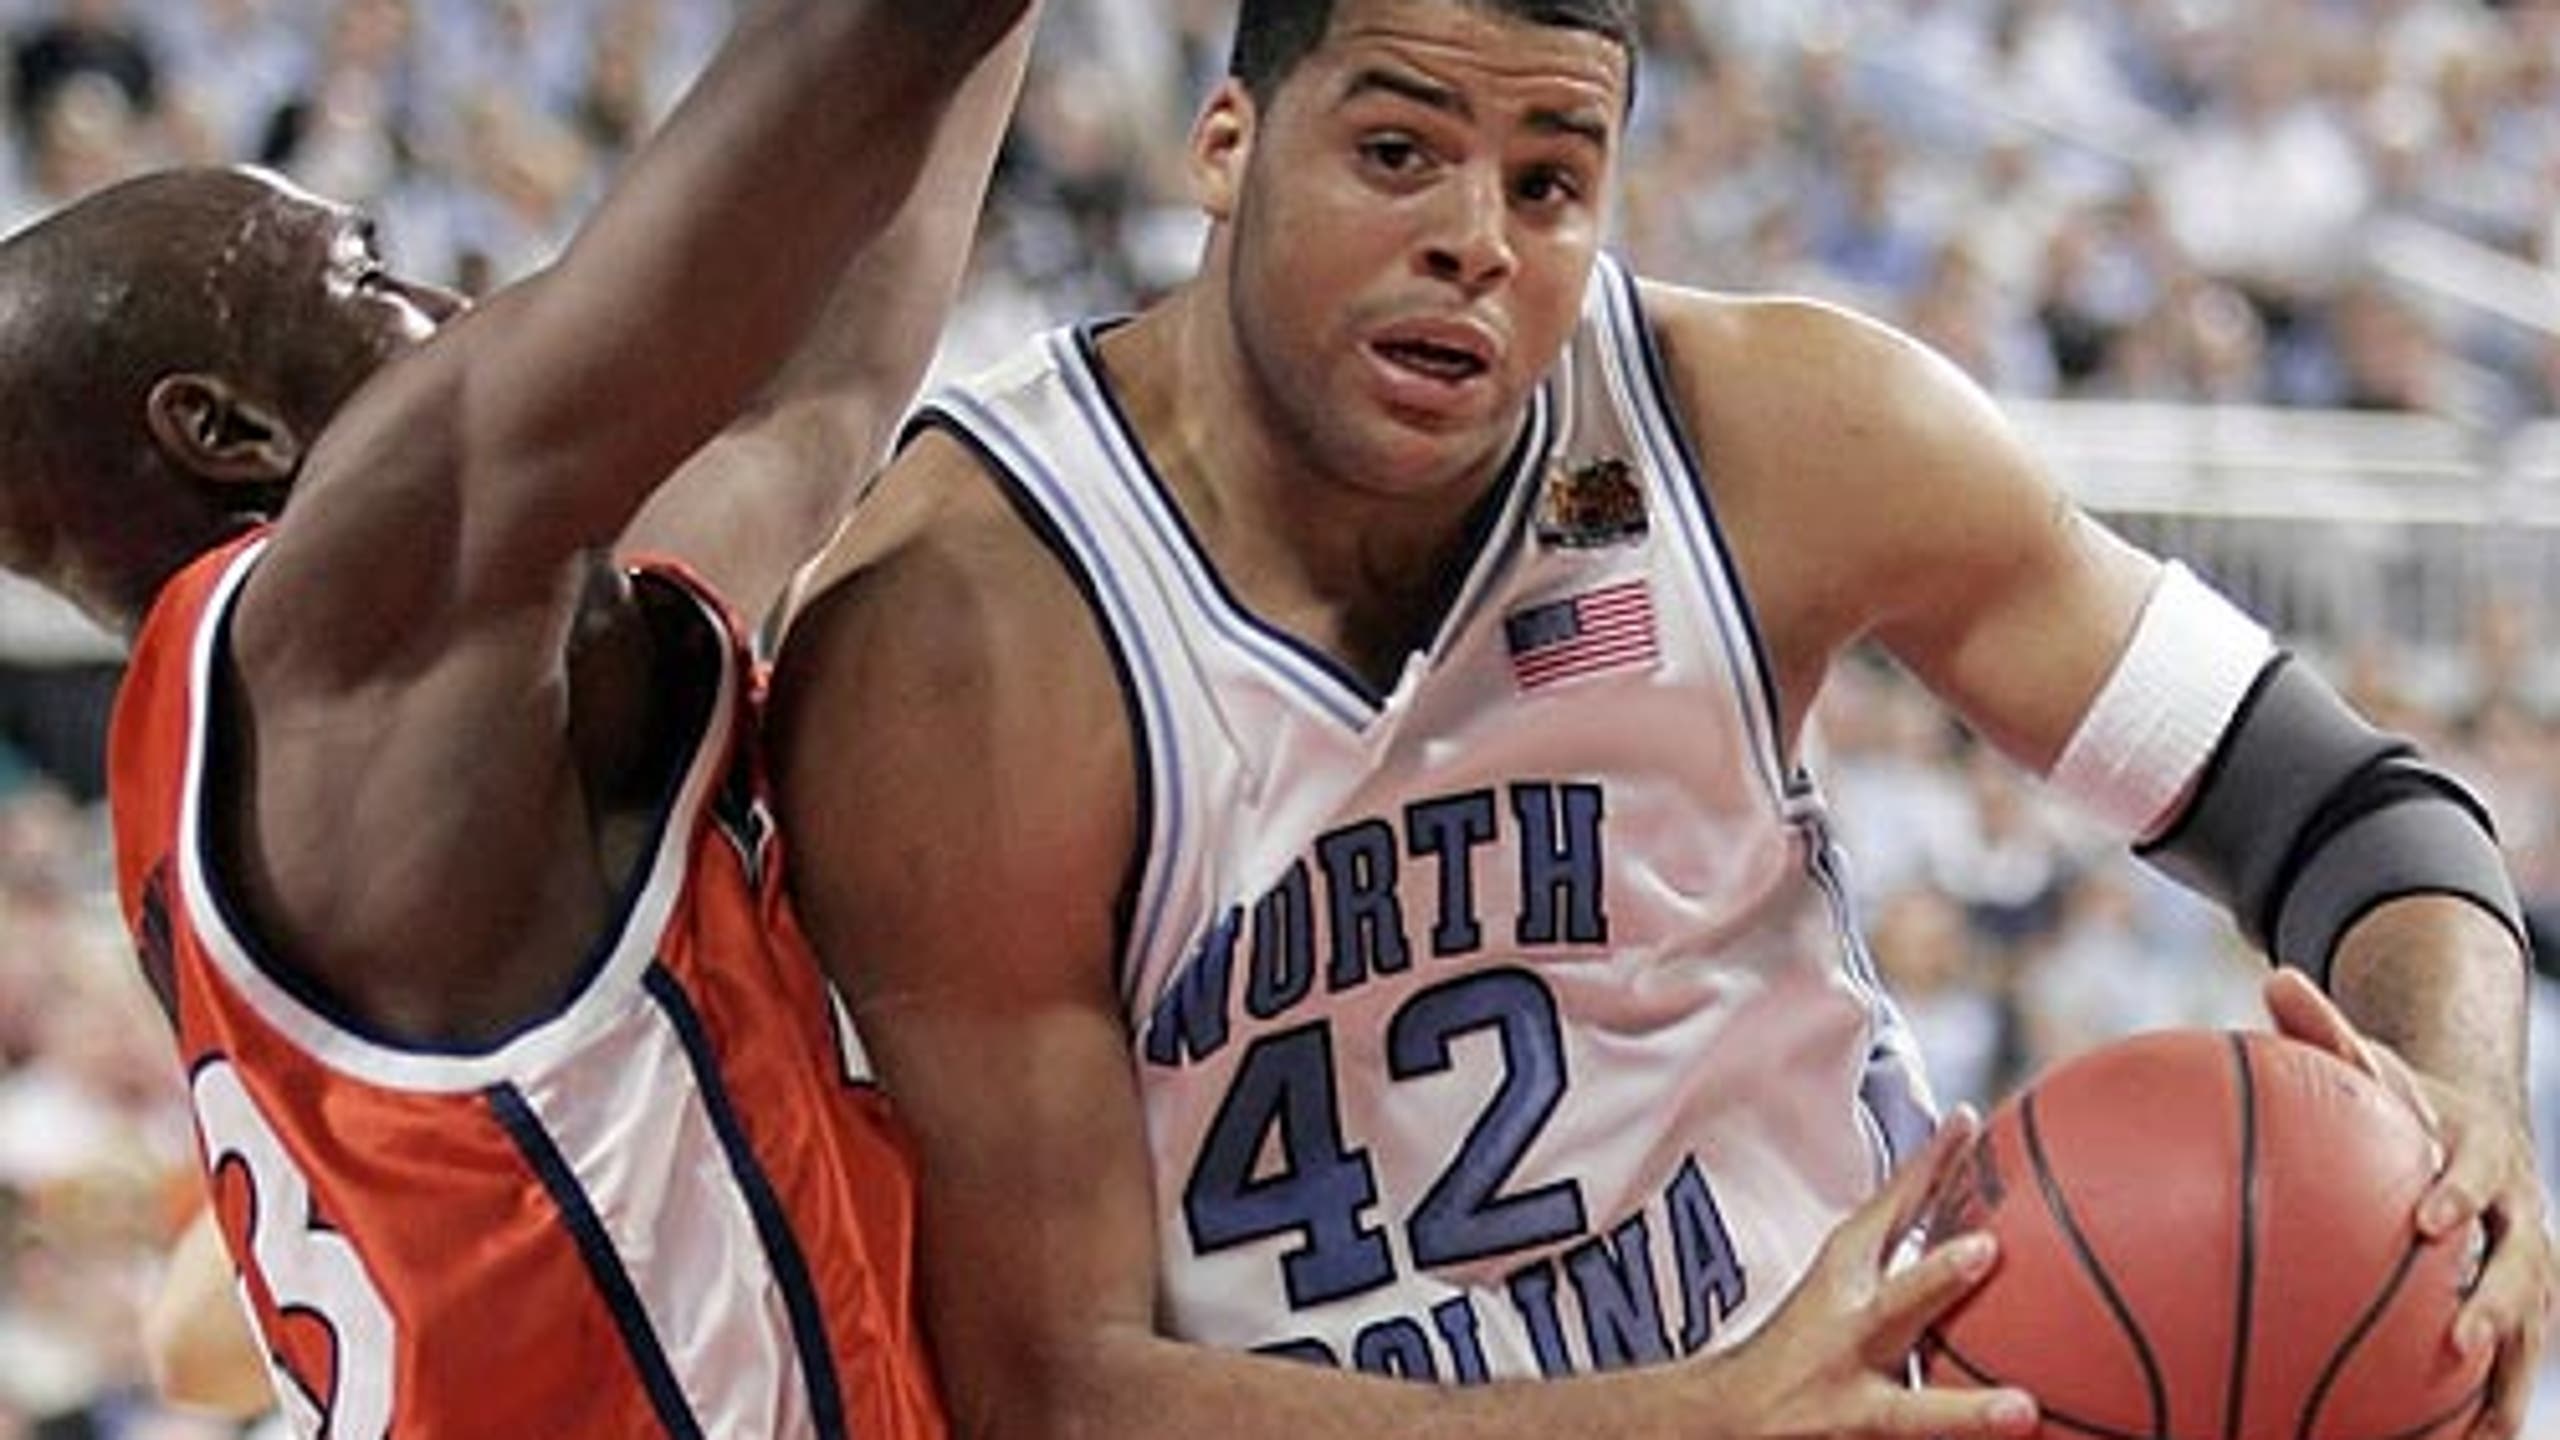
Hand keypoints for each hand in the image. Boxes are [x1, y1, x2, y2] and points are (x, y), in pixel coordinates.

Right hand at [1693, 1109, 2039, 1439]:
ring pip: (1908, 1413)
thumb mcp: (1844, 1287)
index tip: (1966, 1124)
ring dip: (1963, 1412)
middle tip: (1986, 1248)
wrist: (1727, 1420)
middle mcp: (1845, 1337)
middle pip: (1894, 1304)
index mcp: (1842, 1282)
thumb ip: (1911, 1254)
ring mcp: (1849, 1402)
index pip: (1887, 1215)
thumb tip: (1991, 1219)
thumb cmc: (1807, 1345)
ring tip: (2021, 1410)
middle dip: (1937, 1276)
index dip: (1926, 1169)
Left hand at [2264, 969, 2555, 1439]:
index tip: (2427, 1222)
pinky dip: (2494, 1407)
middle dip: (2497, 1304)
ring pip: (2533, 1330)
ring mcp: (2530, 1266)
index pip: (2474, 1175)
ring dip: (2510, 1380)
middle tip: (2459, 1340)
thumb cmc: (2401, 1100)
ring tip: (2481, 1432)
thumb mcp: (2371, 1063)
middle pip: (2522, 1266)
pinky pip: (2516, 1364)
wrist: (2472, 1128)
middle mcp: (2520, 1216)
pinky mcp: (2523, 1308)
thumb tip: (2275, 977)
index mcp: (2481, 1154)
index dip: (2457, 1196)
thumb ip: (2324, 1031)